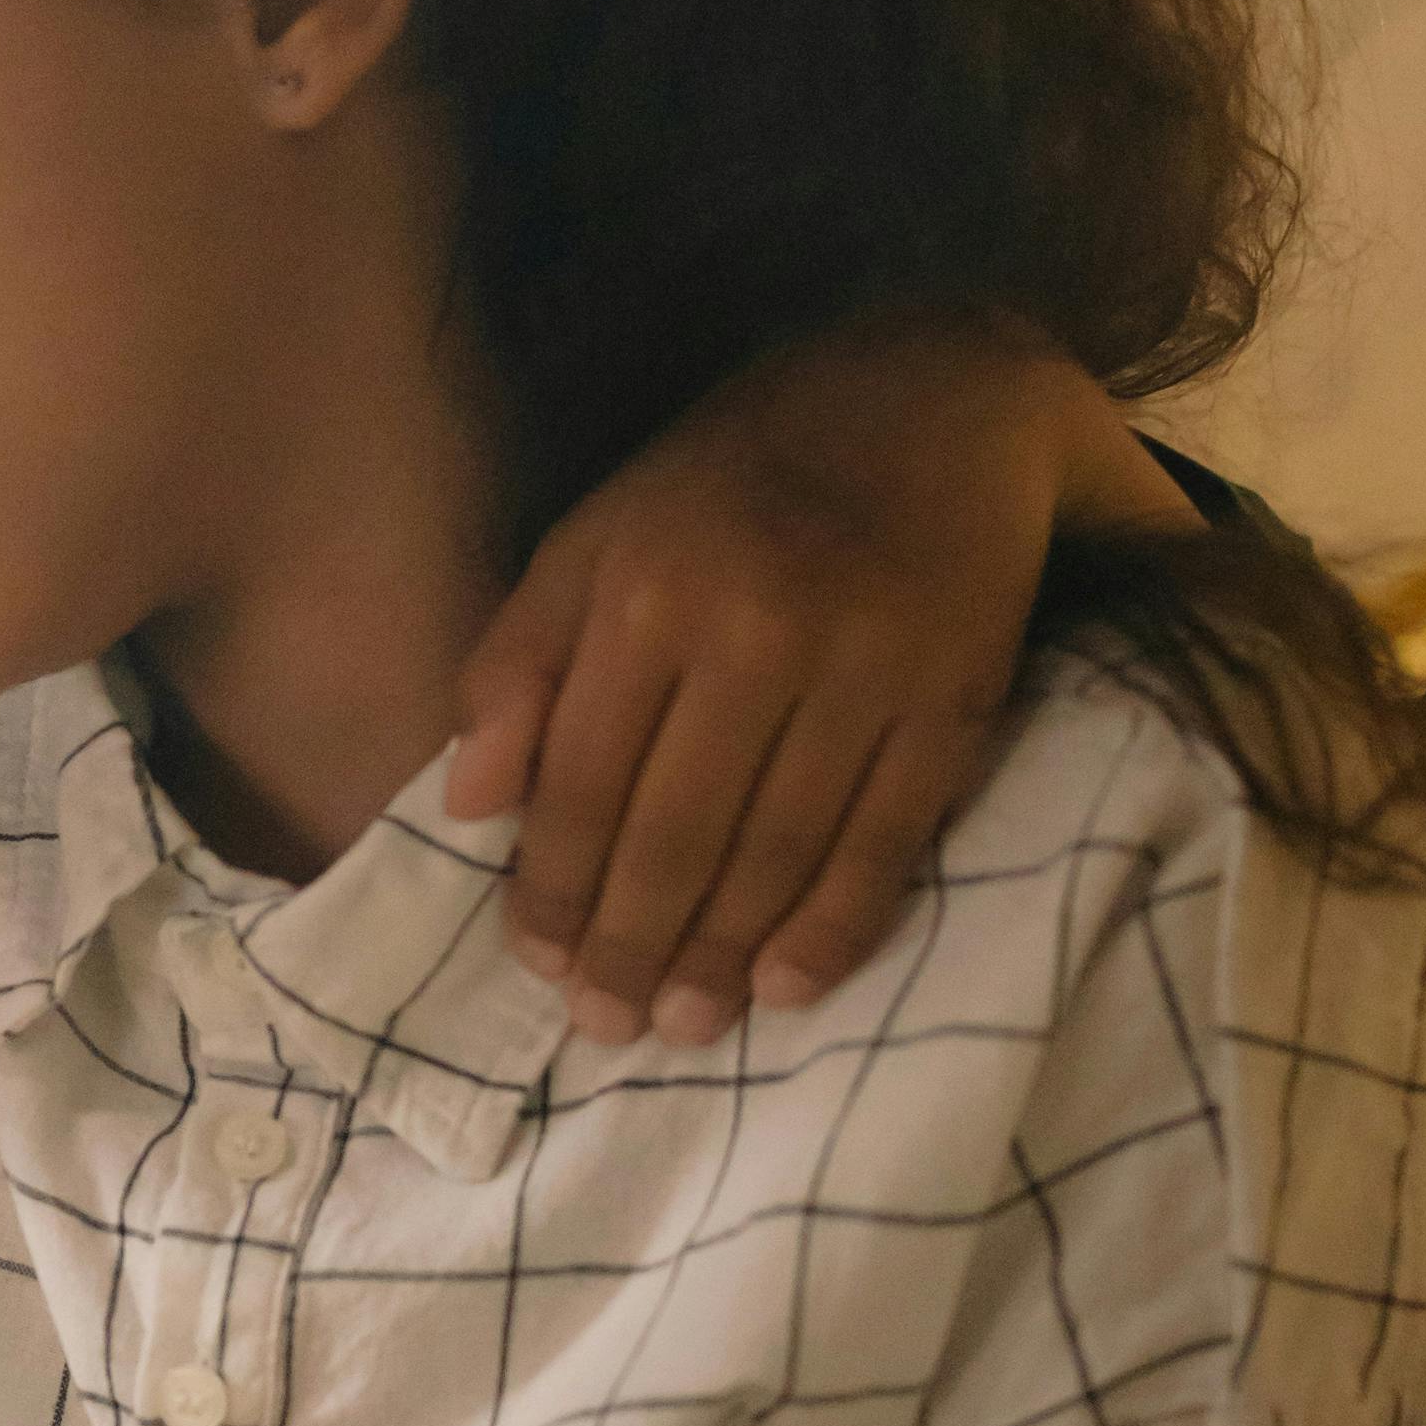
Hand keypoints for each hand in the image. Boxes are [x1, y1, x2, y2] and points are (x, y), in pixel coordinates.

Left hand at [447, 318, 1127, 1041]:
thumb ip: (519, 661)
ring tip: (686, 1023)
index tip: (538, 964)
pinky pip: (888, 838)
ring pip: (778, 847)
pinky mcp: (955, 697)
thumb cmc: (732, 479)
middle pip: (679, 830)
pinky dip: (838, 923)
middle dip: (633, 943)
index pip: (585, 779)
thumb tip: (470, 804)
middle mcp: (756, 630)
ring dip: (725, 954)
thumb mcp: (596, 534)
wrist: (933, 400)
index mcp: (648, 591)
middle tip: (606, 1025)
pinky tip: (790, 985)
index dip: (556, 886)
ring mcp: (866, 667)